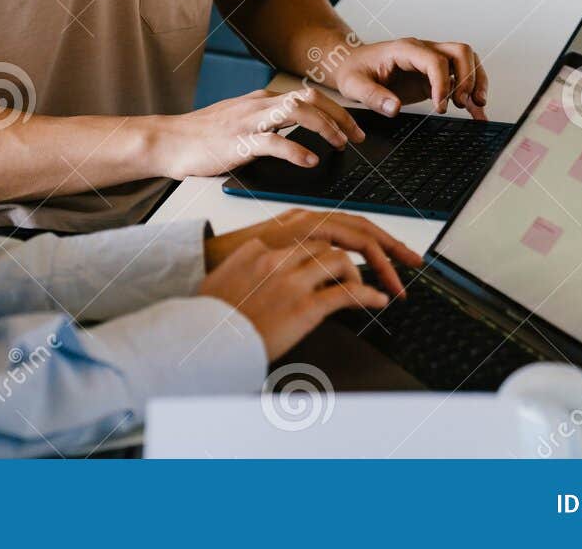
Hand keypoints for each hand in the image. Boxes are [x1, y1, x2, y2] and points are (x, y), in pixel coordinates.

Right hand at [147, 87, 365, 179]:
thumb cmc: (204, 135)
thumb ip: (269, 123)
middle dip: (339, 117)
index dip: (337, 110)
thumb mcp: (242, 121)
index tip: (354, 128)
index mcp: (262, 99)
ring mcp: (248, 121)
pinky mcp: (237, 142)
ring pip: (296, 112)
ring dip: (324, 127)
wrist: (169, 141)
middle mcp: (258, 105)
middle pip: (310, 99)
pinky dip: (295, 151)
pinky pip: (273, 143)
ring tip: (339, 145)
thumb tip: (299, 133)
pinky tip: (310, 161)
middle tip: (357, 137)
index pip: (309, 96)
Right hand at [198, 239, 389, 359]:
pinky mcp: (304, 306)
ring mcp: (291, 281)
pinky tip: (378, 300)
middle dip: (348, 253)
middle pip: (325, 243)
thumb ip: (246, 270)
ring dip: (359, 273)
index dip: (321, 252)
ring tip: (369, 286)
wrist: (203, 342)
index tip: (331, 262)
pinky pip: (347, 293)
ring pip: (340, 260)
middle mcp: (276, 258)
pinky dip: (368, 295)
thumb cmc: (210, 319)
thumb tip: (258, 277)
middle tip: (365, 264)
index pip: (301, 240)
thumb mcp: (224, 282)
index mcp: (257, 250)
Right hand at [204, 208, 423, 297]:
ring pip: (350, 257)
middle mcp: (292, 242)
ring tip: (394, 291)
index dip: (371, 235)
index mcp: (285, 229)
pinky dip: (368, 297)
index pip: (341, 224)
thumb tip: (307, 263)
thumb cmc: (223, 293)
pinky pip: (346, 293)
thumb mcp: (253, 261)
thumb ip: (282, 255)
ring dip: (377, 275)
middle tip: (412, 260)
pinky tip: (378, 303)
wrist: (201, 315)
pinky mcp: (300, 301)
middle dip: (388, 247)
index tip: (390, 246)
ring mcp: (295, 270)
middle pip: (354, 232)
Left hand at [329, 38, 488, 119]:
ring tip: (477, 106)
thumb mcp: (354, 84)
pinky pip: (459, 79)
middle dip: (468, 77)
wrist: (351, 64)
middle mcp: (422, 51)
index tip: (440, 106)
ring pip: (467, 61)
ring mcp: (430, 61)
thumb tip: (394, 108)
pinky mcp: (433, 75)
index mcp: (404, 49)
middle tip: (462, 102)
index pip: (435, 60)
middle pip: (460, 52)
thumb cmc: (353, 70)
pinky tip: (477, 112)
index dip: (443, 83)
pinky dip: (471, 94)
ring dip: (476, 81)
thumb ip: (373, 96)